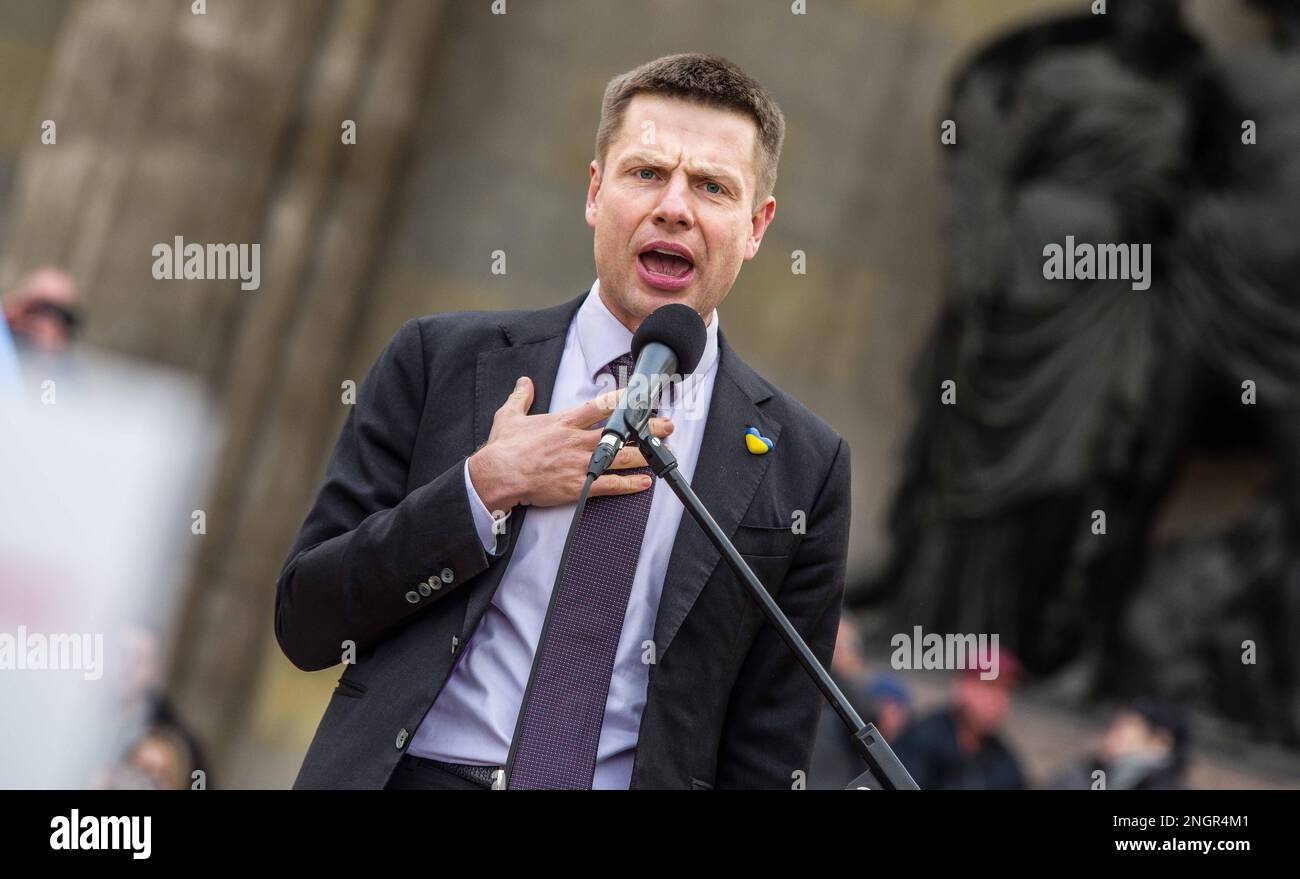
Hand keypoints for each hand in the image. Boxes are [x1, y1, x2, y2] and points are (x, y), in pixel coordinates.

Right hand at [467, 376, 672, 512]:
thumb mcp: (509, 415)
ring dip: (645, 454)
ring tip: (664, 452)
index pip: (600, 406)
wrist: (498, 475)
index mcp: (564, 422)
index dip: (624, 400)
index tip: (641, 397)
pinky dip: (629, 484)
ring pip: (620, 457)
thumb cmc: (504, 448)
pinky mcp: (579, 485)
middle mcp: (576, 440)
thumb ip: (521, 397)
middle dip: (647, 428)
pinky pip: (609, 484)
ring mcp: (580, 463)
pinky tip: (646, 483)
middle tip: (667, 425)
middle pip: (620, 431)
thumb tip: (524, 382)